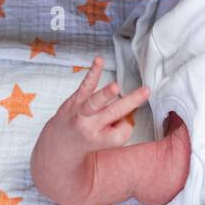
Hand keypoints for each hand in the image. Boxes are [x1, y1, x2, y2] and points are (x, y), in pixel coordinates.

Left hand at [30, 58, 149, 204]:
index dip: (125, 128)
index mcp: (99, 140)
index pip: (121, 133)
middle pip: (114, 113)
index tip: (120, 126)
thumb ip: (116, 128)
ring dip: (105, 94)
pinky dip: (93, 72)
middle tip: (146, 91)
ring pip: (96, 101)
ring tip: (115, 87)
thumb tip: (129, 109)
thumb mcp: (103, 144)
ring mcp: (81, 111)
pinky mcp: (75, 99)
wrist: (58, 143)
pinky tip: (99, 60)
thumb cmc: (86, 142)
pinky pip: (85, 85)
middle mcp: (89, 126)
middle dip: (131, 102)